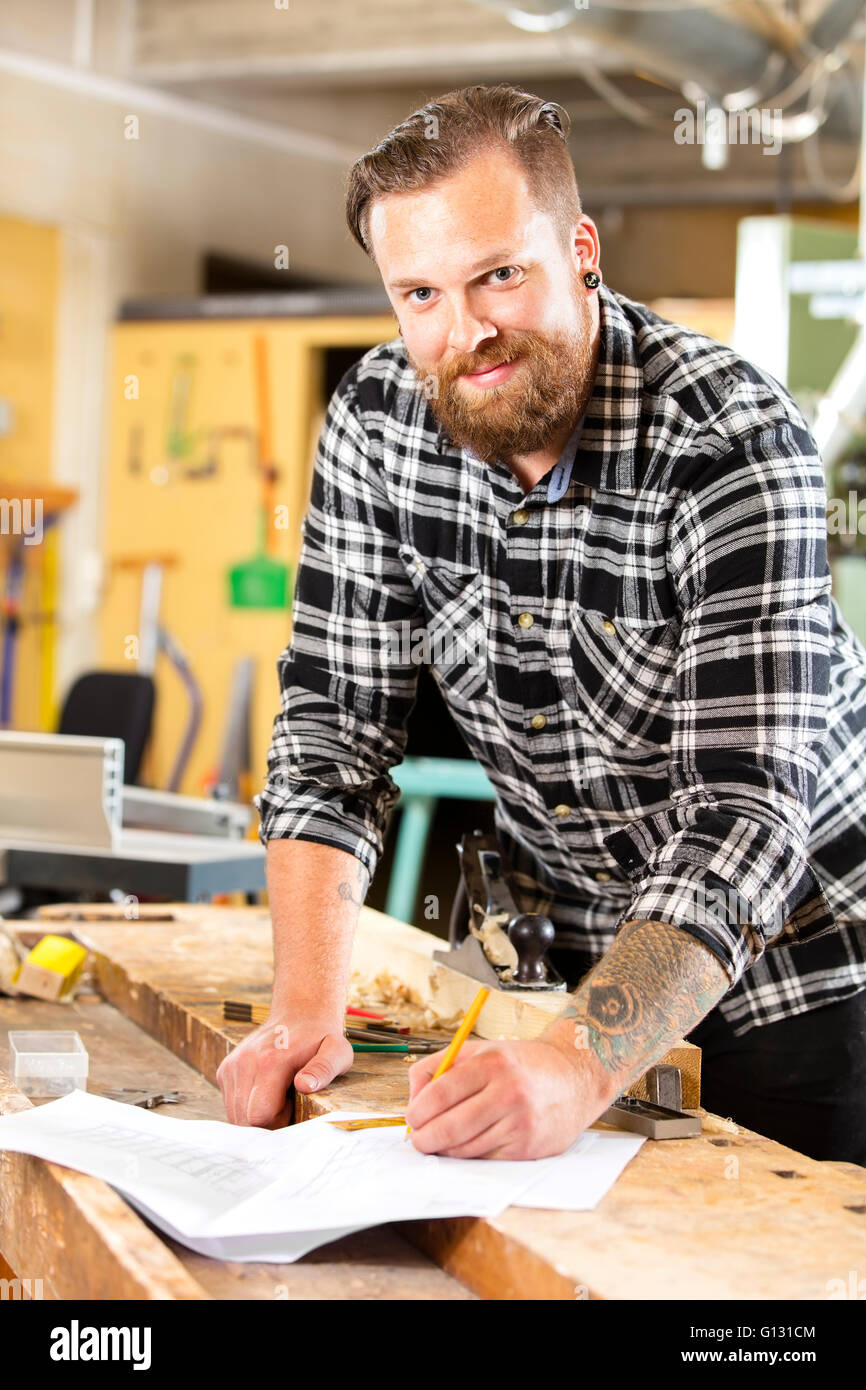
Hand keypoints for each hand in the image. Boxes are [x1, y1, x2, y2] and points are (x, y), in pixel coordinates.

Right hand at [216, 1016, 352, 1127]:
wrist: (300, 1013)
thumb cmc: (320, 1038)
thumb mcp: (336, 1052)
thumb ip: (324, 1069)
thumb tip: (304, 1085)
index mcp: (269, 1061)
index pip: (259, 1116)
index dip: (279, 1121)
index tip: (294, 1106)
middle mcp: (244, 1063)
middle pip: (244, 1121)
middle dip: (267, 1122)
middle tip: (288, 1103)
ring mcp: (231, 1067)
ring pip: (235, 1115)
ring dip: (256, 1115)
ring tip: (278, 1095)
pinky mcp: (225, 1071)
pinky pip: (232, 1105)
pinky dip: (247, 1106)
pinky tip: (266, 1091)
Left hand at [404, 1036, 612, 1158]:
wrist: (575, 1077)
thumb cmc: (521, 1065)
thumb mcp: (481, 1050)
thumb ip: (440, 1067)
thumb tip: (413, 1100)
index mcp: (491, 1063)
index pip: (440, 1094)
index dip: (417, 1111)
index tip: (412, 1117)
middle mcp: (508, 1092)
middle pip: (449, 1127)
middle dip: (425, 1138)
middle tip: (419, 1139)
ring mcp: (520, 1123)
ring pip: (465, 1149)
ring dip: (446, 1149)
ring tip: (443, 1140)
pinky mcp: (528, 1147)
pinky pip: (485, 1159)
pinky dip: (471, 1155)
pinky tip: (471, 1143)